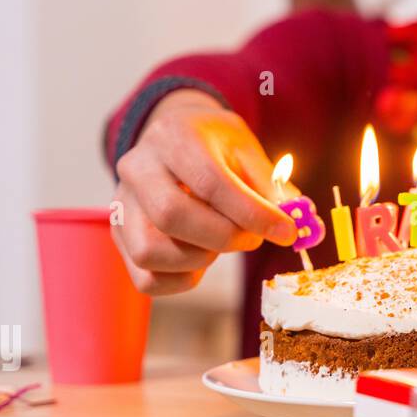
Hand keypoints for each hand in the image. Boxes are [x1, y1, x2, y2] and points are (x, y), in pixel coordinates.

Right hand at [112, 90, 296, 295]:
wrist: (173, 136)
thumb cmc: (214, 144)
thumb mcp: (245, 148)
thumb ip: (269, 185)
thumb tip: (298, 221)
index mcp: (174, 137)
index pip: (210, 182)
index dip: (252, 213)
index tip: (286, 231)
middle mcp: (138, 167)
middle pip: (172, 216)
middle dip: (224, 237)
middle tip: (252, 238)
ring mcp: (121, 204)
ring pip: (151, 250)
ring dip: (200, 258)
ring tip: (222, 242)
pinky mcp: (119, 235)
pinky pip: (145, 278)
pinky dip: (181, 280)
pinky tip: (202, 259)